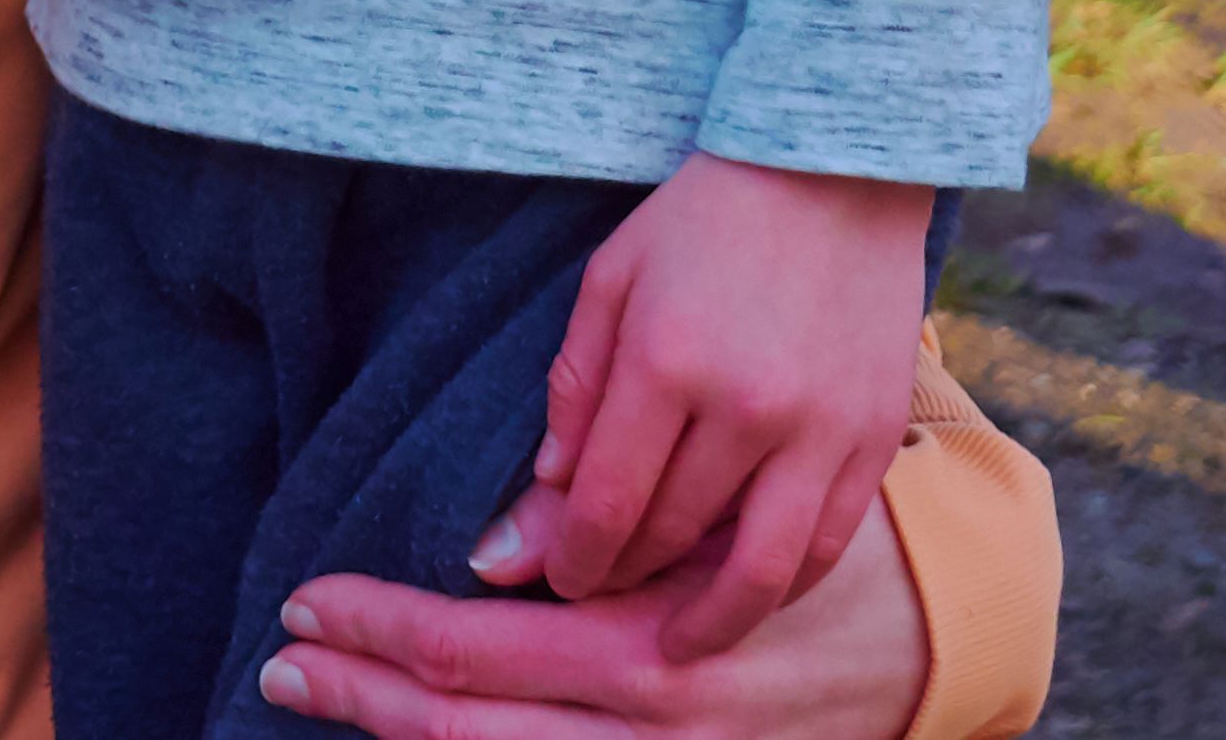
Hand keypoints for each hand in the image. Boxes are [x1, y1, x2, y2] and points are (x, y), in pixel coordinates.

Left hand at [263, 499, 931, 736]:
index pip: (476, 652)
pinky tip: (425, 733)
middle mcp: (665, 730)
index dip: (378, 627)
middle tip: (283, 663)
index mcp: (660, 646)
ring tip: (322, 697)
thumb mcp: (718, 508)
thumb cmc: (809, 520)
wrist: (942, 622)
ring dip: (402, 735)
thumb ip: (610, 518)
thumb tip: (494, 546)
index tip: (306, 601)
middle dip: (364, 695)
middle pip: (473, 730)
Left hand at [476, 156, 932, 657]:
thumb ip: (577, 385)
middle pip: (671, 535)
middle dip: (624, 577)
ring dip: (709, 616)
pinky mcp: (873, 437)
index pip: (604, 500)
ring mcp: (820, 427)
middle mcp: (747, 404)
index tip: (553, 577)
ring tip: (675, 639)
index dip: (570, 556)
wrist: (835, 167)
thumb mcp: (612, 276)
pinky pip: (827, 544)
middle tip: (599, 595)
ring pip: (758, 566)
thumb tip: (547, 490)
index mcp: (666, 358)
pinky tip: (751, 595)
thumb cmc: (705, 217)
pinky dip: (785, 586)